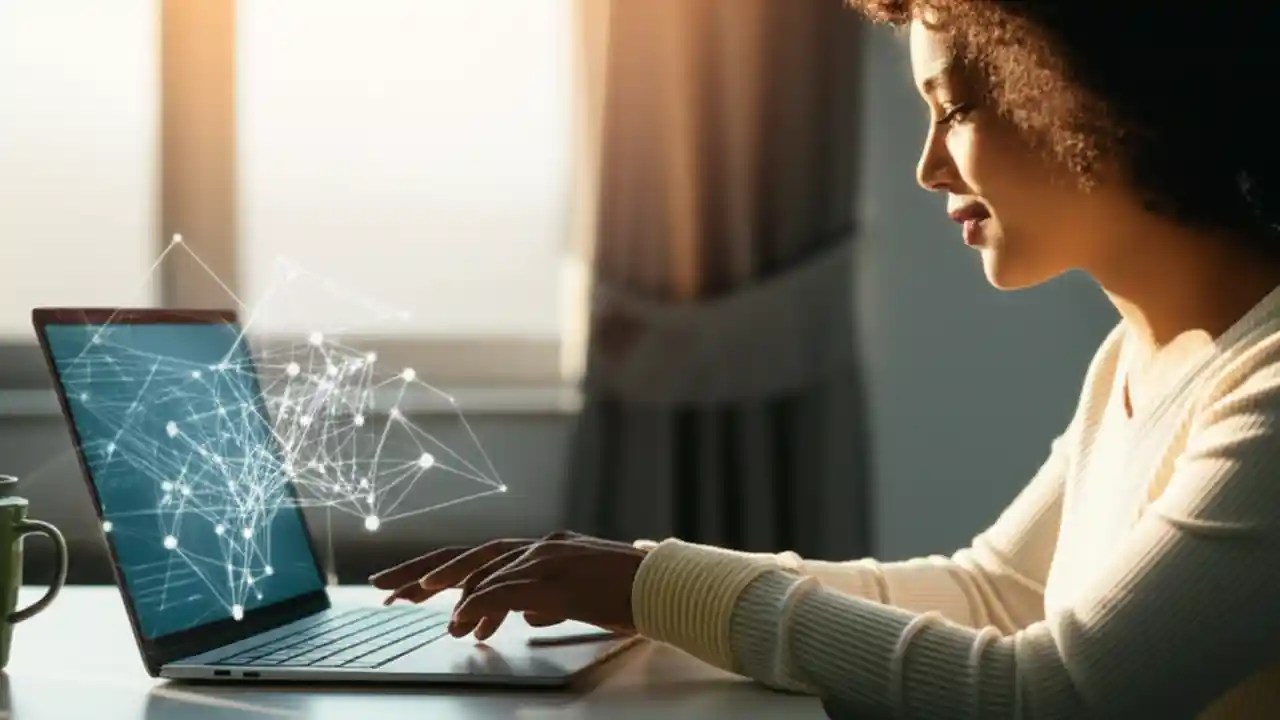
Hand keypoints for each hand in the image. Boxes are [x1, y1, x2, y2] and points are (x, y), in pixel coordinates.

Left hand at [369, 531, 647, 640]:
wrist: (666, 587)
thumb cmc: (628, 595)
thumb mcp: (579, 596)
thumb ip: (548, 600)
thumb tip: (524, 615)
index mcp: (542, 550)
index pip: (480, 557)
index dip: (440, 570)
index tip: (405, 585)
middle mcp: (540, 547)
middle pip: (468, 555)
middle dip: (422, 570)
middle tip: (383, 585)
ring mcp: (549, 559)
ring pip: (483, 567)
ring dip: (446, 588)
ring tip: (414, 605)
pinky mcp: (559, 580)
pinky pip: (508, 590)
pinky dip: (480, 604)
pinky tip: (462, 621)